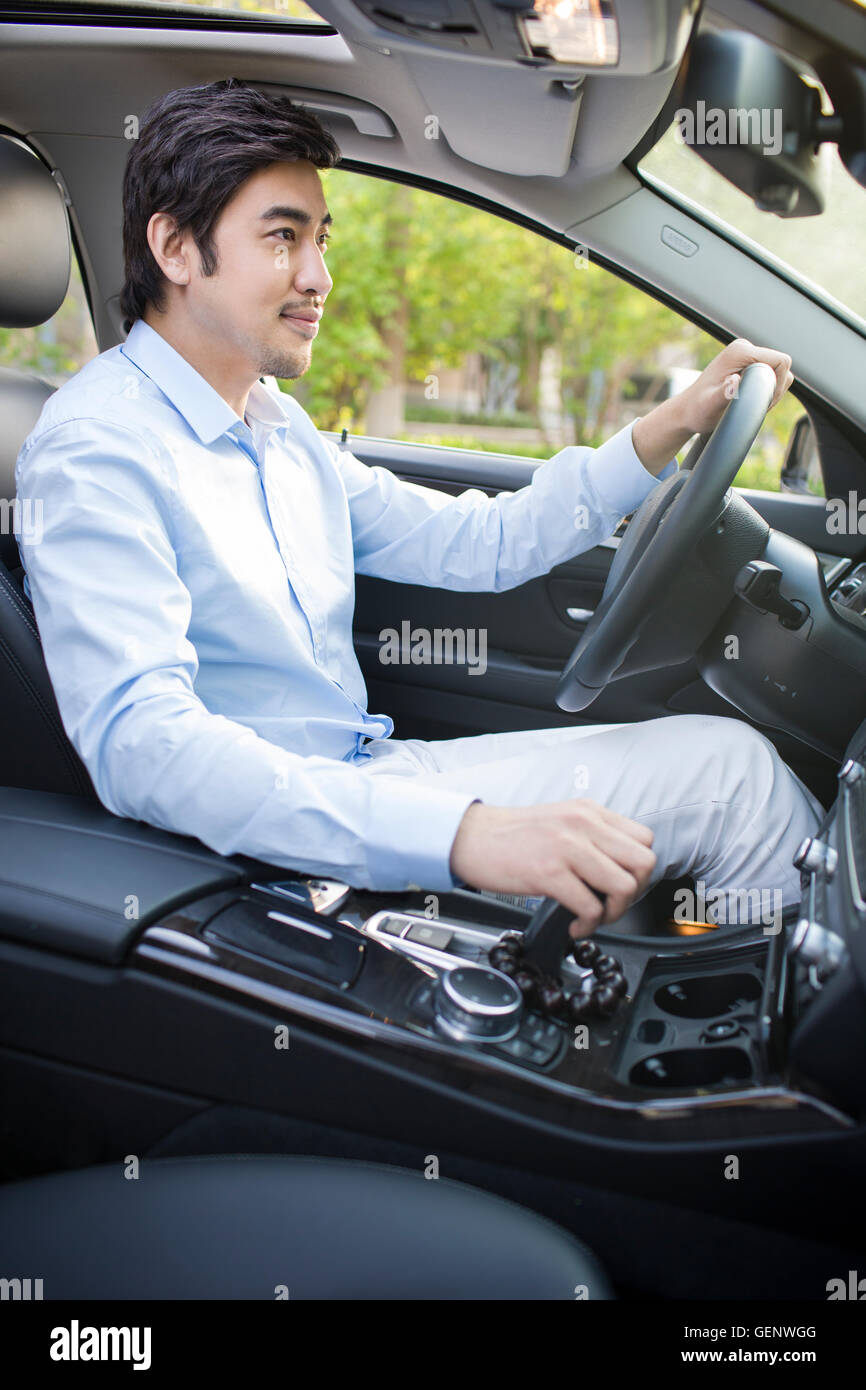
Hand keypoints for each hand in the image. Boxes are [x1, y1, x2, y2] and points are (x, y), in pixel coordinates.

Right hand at [449, 799, 656, 939]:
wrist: (469, 837)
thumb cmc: (510, 836)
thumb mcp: (560, 821)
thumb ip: (591, 836)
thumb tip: (617, 868)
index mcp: (589, 812)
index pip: (645, 840)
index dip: (639, 871)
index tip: (621, 886)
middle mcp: (583, 824)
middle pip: (644, 863)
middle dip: (634, 893)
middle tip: (610, 905)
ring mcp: (567, 847)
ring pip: (624, 886)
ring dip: (613, 912)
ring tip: (592, 918)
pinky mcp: (549, 872)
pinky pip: (590, 907)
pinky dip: (587, 926)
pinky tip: (573, 926)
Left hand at [632, 338, 793, 473]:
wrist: (687, 411)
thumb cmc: (698, 410)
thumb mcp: (711, 405)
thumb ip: (724, 393)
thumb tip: (734, 382)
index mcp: (740, 351)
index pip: (781, 361)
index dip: (778, 384)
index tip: (762, 401)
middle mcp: (744, 347)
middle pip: (781, 366)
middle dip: (774, 389)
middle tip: (754, 405)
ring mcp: (746, 355)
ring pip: (777, 372)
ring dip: (771, 391)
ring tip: (749, 404)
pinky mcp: (746, 364)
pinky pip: (770, 375)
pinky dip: (766, 390)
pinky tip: (750, 400)